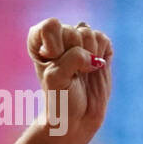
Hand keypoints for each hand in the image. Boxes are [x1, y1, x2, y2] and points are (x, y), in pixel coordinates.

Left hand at [27, 18, 112, 137]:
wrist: (77, 117)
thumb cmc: (59, 99)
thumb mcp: (57, 78)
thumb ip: (72, 58)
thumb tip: (95, 53)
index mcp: (39, 44)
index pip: (50, 26)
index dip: (55, 45)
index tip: (53, 62)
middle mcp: (59, 39)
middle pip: (71, 30)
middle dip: (73, 53)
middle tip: (70, 73)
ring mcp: (80, 43)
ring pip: (88, 33)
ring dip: (87, 55)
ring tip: (81, 72)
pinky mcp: (99, 48)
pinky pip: (103, 39)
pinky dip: (101, 54)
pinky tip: (94, 67)